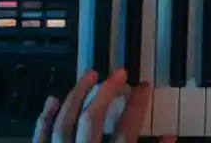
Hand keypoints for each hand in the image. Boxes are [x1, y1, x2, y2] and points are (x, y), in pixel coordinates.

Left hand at [32, 69, 174, 142]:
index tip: (143, 87)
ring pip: (64, 123)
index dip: (137, 105)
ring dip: (77, 96)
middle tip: (118, 73)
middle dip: (105, 93)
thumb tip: (170, 138)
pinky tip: (53, 101)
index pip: (127, 130)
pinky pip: (41, 137)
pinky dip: (46, 119)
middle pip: (92, 119)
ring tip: (89, 76)